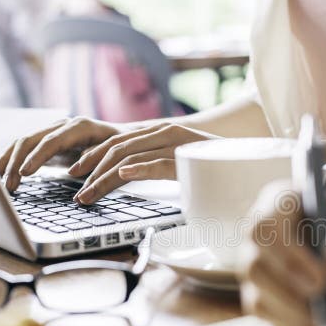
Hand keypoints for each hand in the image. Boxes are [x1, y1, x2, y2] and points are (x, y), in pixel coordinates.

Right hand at [0, 117, 121, 191]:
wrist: (124, 140)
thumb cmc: (121, 150)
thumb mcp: (113, 156)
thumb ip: (94, 160)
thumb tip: (74, 170)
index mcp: (80, 127)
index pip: (51, 140)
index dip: (36, 156)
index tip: (25, 173)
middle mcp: (63, 126)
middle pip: (31, 139)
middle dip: (16, 163)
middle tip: (9, 186)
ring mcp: (53, 132)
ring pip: (23, 143)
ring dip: (8, 162)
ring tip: (0, 183)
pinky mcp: (47, 142)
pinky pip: (24, 149)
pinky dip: (11, 161)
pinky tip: (1, 175)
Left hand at [67, 122, 214, 203]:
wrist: (250, 164)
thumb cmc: (214, 167)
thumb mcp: (178, 161)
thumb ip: (155, 162)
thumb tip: (124, 174)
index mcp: (160, 132)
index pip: (118, 143)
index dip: (93, 158)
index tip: (76, 176)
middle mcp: (165, 132)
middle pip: (117, 149)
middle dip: (91, 171)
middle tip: (77, 192)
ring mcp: (177, 144)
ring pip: (130, 158)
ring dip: (104, 178)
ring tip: (88, 194)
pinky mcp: (189, 158)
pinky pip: (158, 163)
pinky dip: (138, 169)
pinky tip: (121, 177)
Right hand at [240, 183, 325, 325]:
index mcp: (283, 203)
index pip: (265, 228)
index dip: (287, 256)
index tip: (323, 280)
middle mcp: (264, 237)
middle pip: (254, 266)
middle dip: (292, 292)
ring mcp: (264, 271)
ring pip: (261, 299)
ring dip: (304, 315)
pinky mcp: (271, 302)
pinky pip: (275, 322)